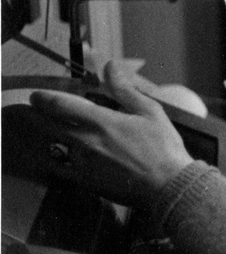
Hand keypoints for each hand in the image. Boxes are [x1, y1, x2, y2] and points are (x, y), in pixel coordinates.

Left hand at [29, 61, 193, 209]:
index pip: (60, 106)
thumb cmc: (163, 147)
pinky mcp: (85, 182)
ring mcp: (82, 164)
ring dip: (46, 137)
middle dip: (35, 116)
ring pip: (52, 147)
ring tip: (44, 132)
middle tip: (30, 111)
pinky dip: (56, 160)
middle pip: (48, 126)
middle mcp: (86, 142)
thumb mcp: (150, 111)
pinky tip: (59, 157)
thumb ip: (125, 90)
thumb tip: (110, 67)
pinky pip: (61, 169)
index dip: (44, 98)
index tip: (36, 96)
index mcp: (101, 122)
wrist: (167, 186)